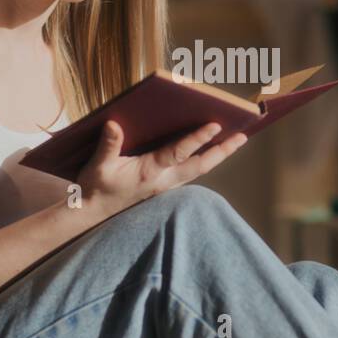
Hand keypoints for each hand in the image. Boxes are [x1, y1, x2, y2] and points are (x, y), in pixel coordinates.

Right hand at [76, 121, 246, 216]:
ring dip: (217, 156)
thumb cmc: (96, 187)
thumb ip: (108, 145)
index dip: (197, 139)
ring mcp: (166, 186)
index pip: (178, 153)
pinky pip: (190, 173)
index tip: (216, 125)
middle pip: (200, 165)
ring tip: (235, 140)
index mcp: (150, 172)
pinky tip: (210, 152)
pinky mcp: (164, 188)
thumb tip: (114, 124)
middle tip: (244, 136)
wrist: (93, 213)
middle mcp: (163, 180)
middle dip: (222, 151)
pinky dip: (204, 161)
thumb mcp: (97, 166)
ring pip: (198, 170)